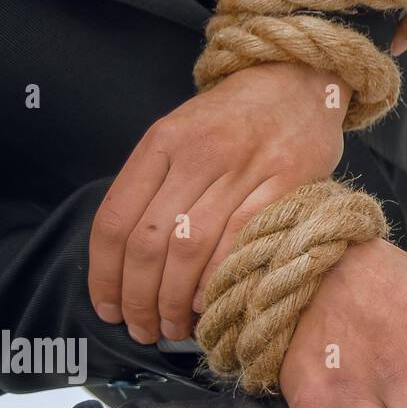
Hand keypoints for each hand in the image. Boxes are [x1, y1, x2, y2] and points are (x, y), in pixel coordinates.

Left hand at [88, 62, 348, 343]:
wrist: (301, 78)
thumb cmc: (237, 116)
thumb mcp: (183, 131)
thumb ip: (156, 182)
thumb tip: (129, 260)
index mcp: (163, 141)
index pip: (116, 219)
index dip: (105, 275)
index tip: (108, 308)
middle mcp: (199, 152)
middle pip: (150, 242)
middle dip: (140, 298)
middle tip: (144, 329)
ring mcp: (245, 166)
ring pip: (192, 248)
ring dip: (176, 299)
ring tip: (174, 325)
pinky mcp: (287, 180)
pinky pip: (243, 240)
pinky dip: (221, 278)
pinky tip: (213, 300)